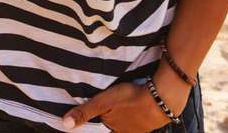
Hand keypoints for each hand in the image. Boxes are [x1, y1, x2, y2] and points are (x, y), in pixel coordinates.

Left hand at [61, 80, 187, 131]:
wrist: (162, 98)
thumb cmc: (130, 99)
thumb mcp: (104, 103)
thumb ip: (85, 112)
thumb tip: (65, 124)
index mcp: (115, 131)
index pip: (100, 130)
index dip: (95, 124)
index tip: (90, 119)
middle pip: (113, 127)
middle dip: (108, 120)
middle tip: (107, 109)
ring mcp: (141, 128)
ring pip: (125, 123)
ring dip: (121, 117)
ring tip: (119, 108)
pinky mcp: (151, 120)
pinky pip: (137, 119)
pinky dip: (133, 114)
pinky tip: (133, 107)